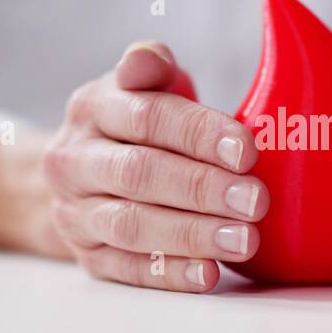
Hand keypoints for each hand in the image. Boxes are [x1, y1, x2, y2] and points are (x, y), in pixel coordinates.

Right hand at [0, 41, 265, 292]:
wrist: (78, 174)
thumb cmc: (134, 122)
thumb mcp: (142, 85)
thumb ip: (152, 67)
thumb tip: (149, 58)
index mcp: (93, 107)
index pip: (147, 116)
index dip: (199, 133)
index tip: (247, 151)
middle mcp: (74, 159)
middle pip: (139, 174)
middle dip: (201, 188)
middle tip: (256, 201)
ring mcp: (76, 212)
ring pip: (132, 226)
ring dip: (192, 235)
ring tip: (244, 240)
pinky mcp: (87, 257)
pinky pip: (127, 270)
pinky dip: (170, 274)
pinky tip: (210, 274)